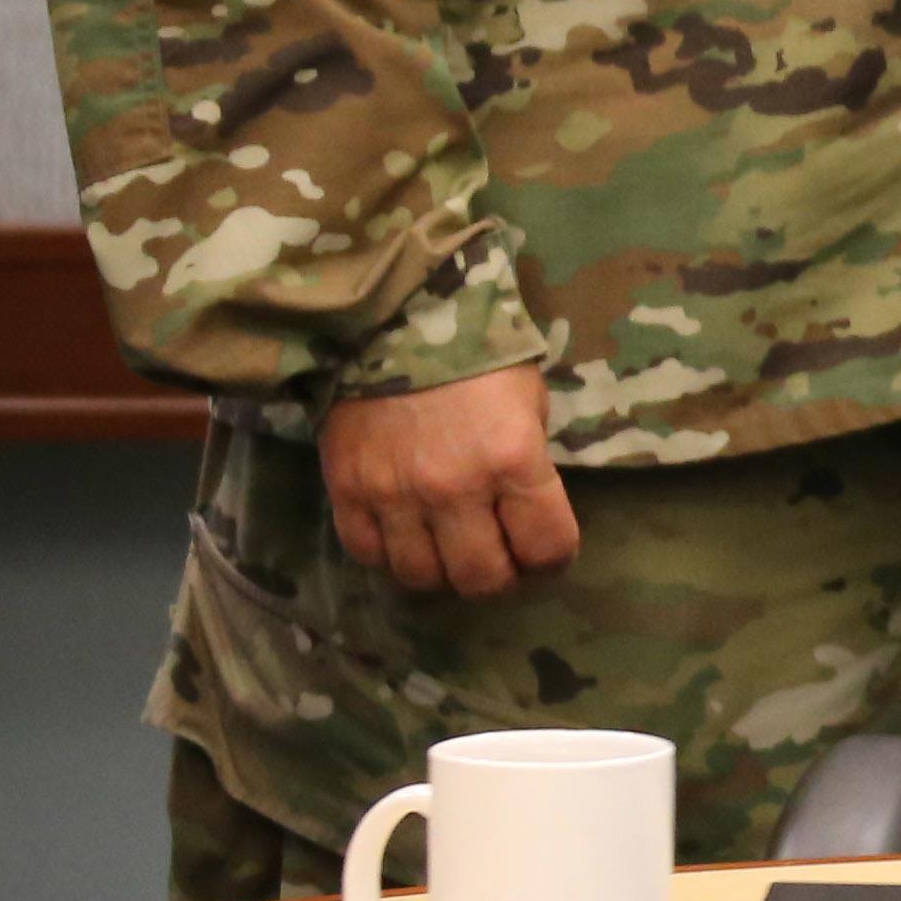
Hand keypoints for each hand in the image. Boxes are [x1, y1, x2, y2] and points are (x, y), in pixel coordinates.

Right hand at [319, 367, 577, 598]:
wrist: (395, 321)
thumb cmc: (479, 358)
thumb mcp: (530, 404)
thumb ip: (527, 464)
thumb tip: (523, 513)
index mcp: (513, 460)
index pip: (546, 547)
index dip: (552, 559)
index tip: (546, 553)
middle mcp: (455, 488)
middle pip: (482, 578)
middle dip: (500, 578)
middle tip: (500, 560)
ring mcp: (395, 495)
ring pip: (422, 576)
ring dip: (443, 573)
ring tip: (450, 552)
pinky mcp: (347, 492)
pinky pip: (368, 554)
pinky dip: (390, 556)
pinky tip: (405, 536)